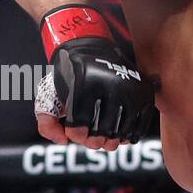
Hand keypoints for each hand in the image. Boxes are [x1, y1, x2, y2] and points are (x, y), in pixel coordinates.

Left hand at [35, 6, 156, 148]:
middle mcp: (110, 83)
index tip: (74, 130)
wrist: (94, 52)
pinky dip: (129, 136)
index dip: (75, 134)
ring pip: (122, 133)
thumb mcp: (50, 94)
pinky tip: (119, 133)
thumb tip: (64, 141)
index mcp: (84, 82)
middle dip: (93, 141)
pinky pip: (139, 127)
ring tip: (103, 136)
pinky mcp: (145, 93)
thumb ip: (46, 122)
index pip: (79, 124)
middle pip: (102, 132)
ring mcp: (131, 88)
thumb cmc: (70, 77)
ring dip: (111, 141)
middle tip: (90, 137)